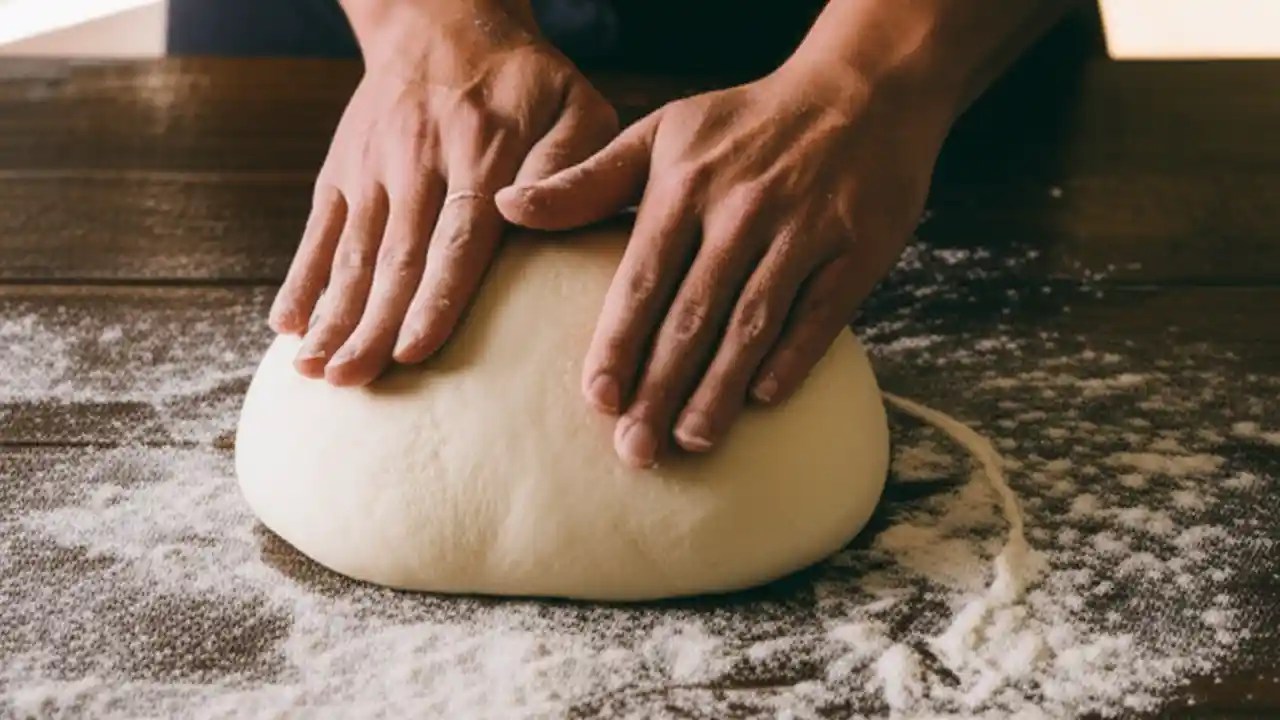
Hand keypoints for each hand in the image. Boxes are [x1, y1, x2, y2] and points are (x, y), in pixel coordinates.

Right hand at [270, 1, 616, 384]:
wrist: (442, 23)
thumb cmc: (528, 84)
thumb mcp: (575, 106)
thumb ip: (569, 164)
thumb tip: (524, 214)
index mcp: (482, 152)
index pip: (458, 235)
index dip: (436, 296)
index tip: (413, 348)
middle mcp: (418, 161)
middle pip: (395, 256)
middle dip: (371, 325)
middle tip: (353, 382)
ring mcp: (372, 167)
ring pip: (351, 252)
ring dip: (332, 314)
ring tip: (315, 370)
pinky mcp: (342, 170)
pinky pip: (319, 229)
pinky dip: (302, 277)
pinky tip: (287, 326)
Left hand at [496, 63, 951, 467]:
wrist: (861, 90)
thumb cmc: (746, 123)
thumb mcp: (662, 133)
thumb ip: (587, 180)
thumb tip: (507, 207)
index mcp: (685, 185)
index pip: (642, 278)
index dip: (618, 344)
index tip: (598, 400)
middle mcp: (741, 210)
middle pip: (692, 315)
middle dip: (660, 388)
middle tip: (636, 450)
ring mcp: (803, 230)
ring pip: (752, 323)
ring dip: (720, 388)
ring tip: (691, 440)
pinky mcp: (858, 249)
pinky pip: (818, 316)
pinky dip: (791, 359)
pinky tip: (764, 399)